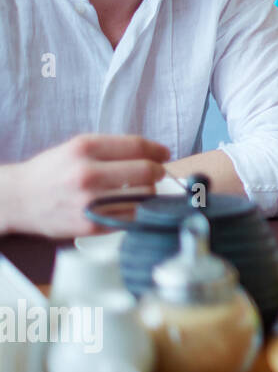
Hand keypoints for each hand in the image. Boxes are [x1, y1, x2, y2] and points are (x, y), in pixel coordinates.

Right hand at [0, 134, 169, 237]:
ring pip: (144, 196)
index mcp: (84, 148)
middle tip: (156, 174)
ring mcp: (89, 201)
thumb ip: (113, 149)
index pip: (137, 146)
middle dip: (157, 173)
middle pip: (146, 172)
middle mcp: (87, 173)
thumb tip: (155, 154)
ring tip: (141, 191)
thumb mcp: (76, 148)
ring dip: (149, 194)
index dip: (157, 151)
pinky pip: (131, 218)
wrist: (18, 199)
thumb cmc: (51, 172)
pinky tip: (131, 207)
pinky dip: (137, 212)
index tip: (165, 155)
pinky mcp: (90, 225)